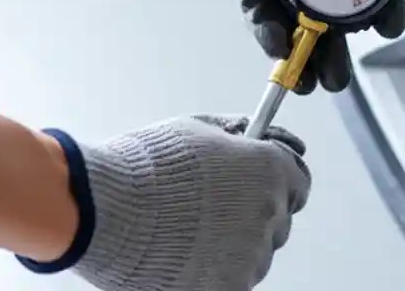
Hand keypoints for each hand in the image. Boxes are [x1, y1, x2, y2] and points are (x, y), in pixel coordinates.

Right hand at [72, 115, 309, 290]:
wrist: (106, 209)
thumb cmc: (145, 167)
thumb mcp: (196, 129)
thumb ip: (234, 132)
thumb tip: (252, 133)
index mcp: (269, 170)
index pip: (298, 182)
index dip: (278, 183)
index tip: (259, 187)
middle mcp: (269, 213)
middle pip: (277, 221)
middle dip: (252, 216)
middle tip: (212, 212)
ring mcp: (250, 255)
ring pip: (255, 256)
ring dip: (234, 248)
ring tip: (189, 236)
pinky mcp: (228, 287)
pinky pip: (233, 280)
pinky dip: (214, 273)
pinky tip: (184, 257)